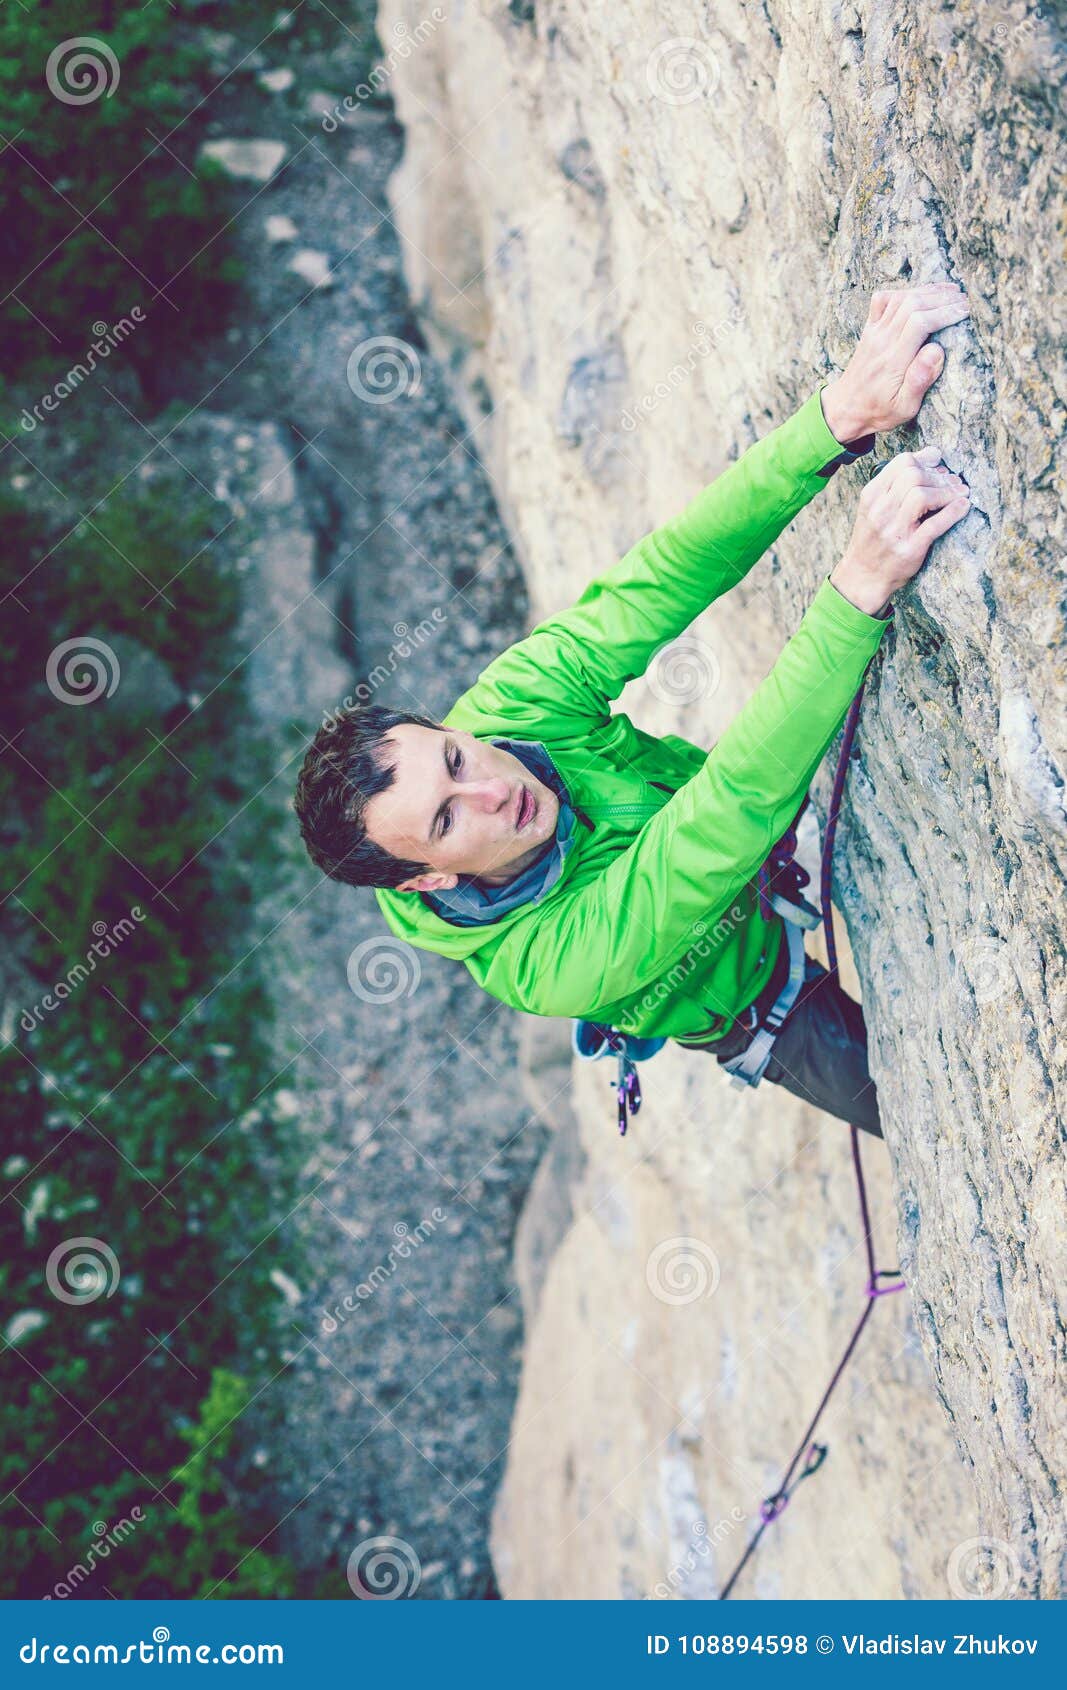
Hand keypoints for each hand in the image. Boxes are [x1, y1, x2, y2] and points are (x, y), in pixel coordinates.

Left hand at [820, 282, 970, 440]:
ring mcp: (874, 331)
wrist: (846, 408)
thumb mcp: (904, 408)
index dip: (945, 312)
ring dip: (928, 292)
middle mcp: (882, 340)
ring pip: (900, 297)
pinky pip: (883, 299)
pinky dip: (904, 291)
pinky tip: (921, 295)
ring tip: (952, 293)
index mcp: (893, 360)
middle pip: (912, 304)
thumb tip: (937, 351)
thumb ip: (919, 380)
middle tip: (965, 300)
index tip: (966, 312)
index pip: (920, 322)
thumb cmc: (879, 411)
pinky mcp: (870, 328)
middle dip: (942, 298)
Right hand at [830, 446, 969, 616]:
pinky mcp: (909, 549)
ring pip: (922, 496)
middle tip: (952, 482)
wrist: (862, 577)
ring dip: (947, 492)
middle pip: (913, 476)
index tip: (939, 463)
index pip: (902, 463)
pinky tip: (963, 506)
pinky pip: (934, 525)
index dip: (926, 459)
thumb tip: (931, 459)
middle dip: (938, 476)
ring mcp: (893, 531)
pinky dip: (953, 512)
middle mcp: (880, 511)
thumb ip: (895, 485)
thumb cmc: (874, 539)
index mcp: (872, 496)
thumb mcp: (874, 507)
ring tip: (959, 494)